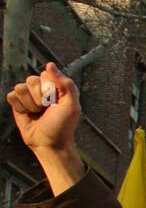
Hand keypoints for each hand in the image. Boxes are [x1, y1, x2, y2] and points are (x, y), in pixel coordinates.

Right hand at [6, 63, 84, 192]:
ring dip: (30, 104)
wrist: (49, 143)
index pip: (45, 75)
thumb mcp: (72, 106)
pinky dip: (20, 107)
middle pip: (31, 80)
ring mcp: (28, 96)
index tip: (56, 102)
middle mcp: (41, 89)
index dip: (49, 89)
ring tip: (38, 113)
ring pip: (20, 88)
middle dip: (39, 98)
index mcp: (56, 87)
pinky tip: (28, 114)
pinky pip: (12, 96)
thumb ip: (66, 84)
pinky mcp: (18, 103)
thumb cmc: (63, 126)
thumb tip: (50, 65)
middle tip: (47, 109)